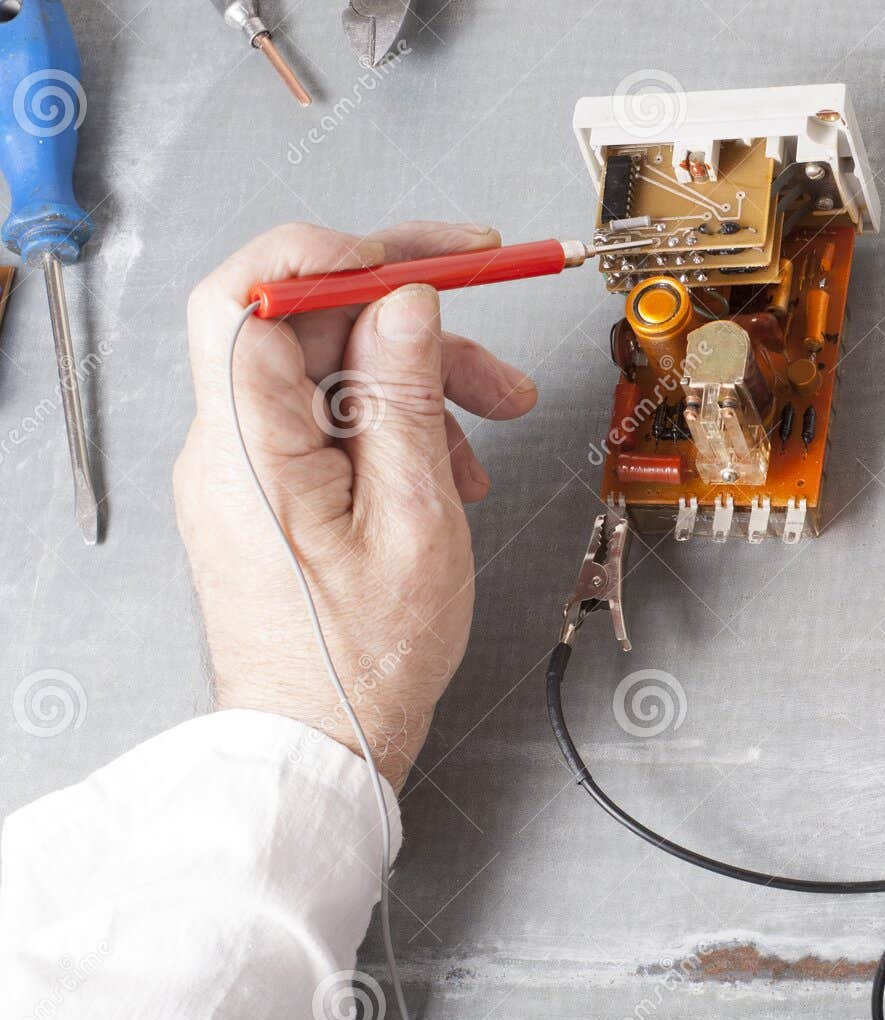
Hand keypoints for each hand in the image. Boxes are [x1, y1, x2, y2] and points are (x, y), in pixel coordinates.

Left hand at [176, 221, 538, 791]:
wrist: (322, 744)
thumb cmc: (362, 660)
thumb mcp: (414, 517)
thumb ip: (404, 397)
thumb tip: (404, 302)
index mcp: (249, 446)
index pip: (250, 294)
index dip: (332, 255)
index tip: (416, 263)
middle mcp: (231, 446)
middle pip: (313, 331)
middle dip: (413, 330)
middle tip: (496, 352)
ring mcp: (249, 469)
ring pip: (334, 376)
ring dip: (422, 384)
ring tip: (498, 421)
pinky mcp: (272, 493)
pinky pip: (333, 425)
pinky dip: (399, 429)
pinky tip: (454, 469)